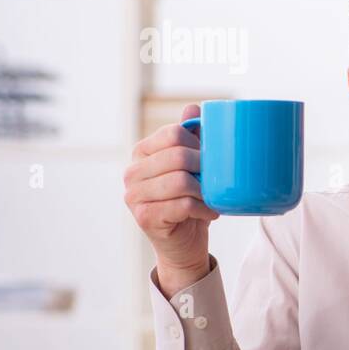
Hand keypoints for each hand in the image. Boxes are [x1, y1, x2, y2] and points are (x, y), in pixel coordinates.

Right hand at [123, 103, 218, 294]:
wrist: (184, 242)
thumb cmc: (190, 199)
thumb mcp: (193, 166)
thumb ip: (191, 137)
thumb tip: (195, 108)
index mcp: (143, 152)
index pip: (173, 134)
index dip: (199, 144)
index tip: (211, 159)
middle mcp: (132, 172)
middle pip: (178, 156)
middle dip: (205, 167)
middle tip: (216, 180)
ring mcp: (134, 195)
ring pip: (180, 181)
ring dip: (205, 191)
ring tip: (212, 197)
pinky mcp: (144, 217)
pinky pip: (183, 205)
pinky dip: (203, 208)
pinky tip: (210, 212)